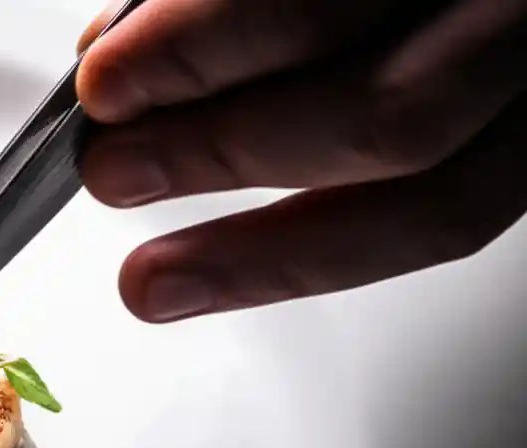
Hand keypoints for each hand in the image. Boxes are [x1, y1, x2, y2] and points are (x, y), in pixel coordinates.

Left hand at [76, 0, 526, 321]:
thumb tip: (119, 54)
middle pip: (386, 116)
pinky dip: (327, 255)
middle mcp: (519, 24)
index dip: (200, 51)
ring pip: (435, 208)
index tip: (106, 86)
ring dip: (265, 256)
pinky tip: (241, 270)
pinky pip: (451, 223)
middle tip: (115, 172)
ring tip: (158, 276)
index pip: (320, 4)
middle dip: (220, 154)